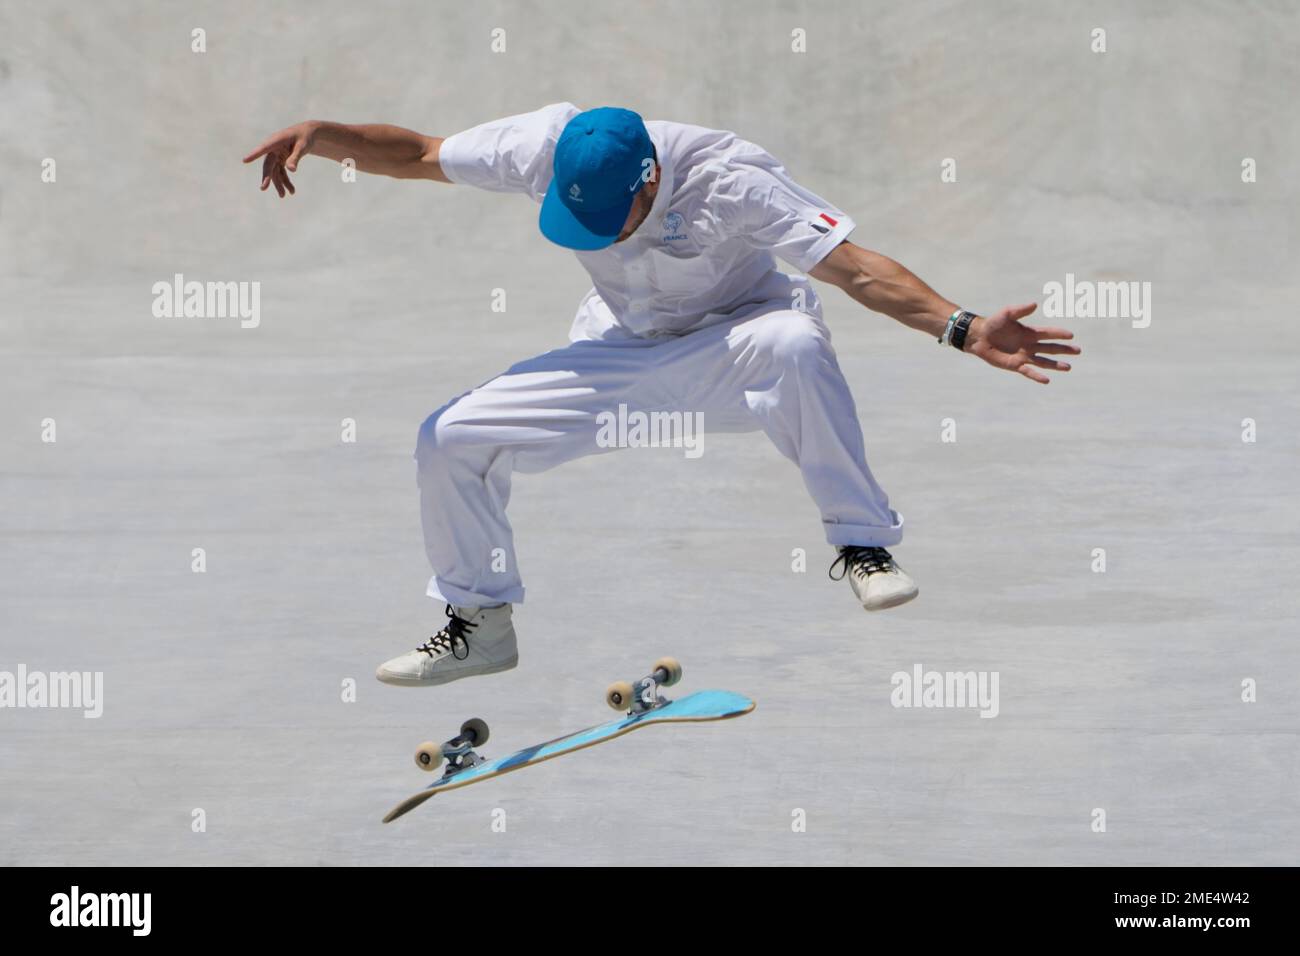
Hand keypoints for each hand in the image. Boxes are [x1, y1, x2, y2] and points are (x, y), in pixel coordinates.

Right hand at [242, 121, 317, 196]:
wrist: (307, 134)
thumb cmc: (305, 137)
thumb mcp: (303, 146)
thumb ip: (296, 157)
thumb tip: (291, 170)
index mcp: (276, 140)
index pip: (264, 148)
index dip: (254, 154)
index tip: (244, 160)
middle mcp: (273, 148)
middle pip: (268, 164)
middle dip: (267, 177)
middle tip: (263, 188)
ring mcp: (276, 155)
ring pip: (275, 171)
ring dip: (279, 183)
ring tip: (284, 196)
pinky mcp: (280, 160)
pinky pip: (281, 172)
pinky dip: (285, 181)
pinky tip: (291, 191)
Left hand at [963, 303, 1079, 383]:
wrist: (979, 336)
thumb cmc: (994, 323)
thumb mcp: (1007, 313)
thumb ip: (1020, 310)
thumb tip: (1035, 304)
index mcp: (1029, 332)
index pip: (1048, 333)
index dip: (1059, 334)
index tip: (1071, 335)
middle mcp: (1029, 345)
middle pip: (1050, 348)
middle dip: (1064, 350)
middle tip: (1078, 351)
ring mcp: (1023, 356)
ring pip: (1043, 361)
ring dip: (1055, 365)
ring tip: (1068, 367)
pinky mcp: (1015, 365)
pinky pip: (1028, 371)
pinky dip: (1037, 376)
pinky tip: (1047, 380)